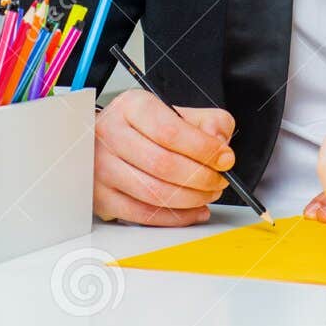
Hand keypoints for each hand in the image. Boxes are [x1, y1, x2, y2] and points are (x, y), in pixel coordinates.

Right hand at [93, 89, 233, 225]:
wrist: (110, 140)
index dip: (203, 149)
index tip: (225, 158)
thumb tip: (219, 144)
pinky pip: (143, 214)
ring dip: (191, 199)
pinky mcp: (102, 197)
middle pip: (163, 164)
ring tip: (208, 194)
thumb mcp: (181, 112)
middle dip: (201, 177)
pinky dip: (175, 218)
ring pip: (154, 193)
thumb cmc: (146, 127)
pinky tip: (193, 211)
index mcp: (132, 107)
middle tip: (219, 180)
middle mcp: (111, 134)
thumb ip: (210, 122)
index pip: (170, 131)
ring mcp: (101, 168)